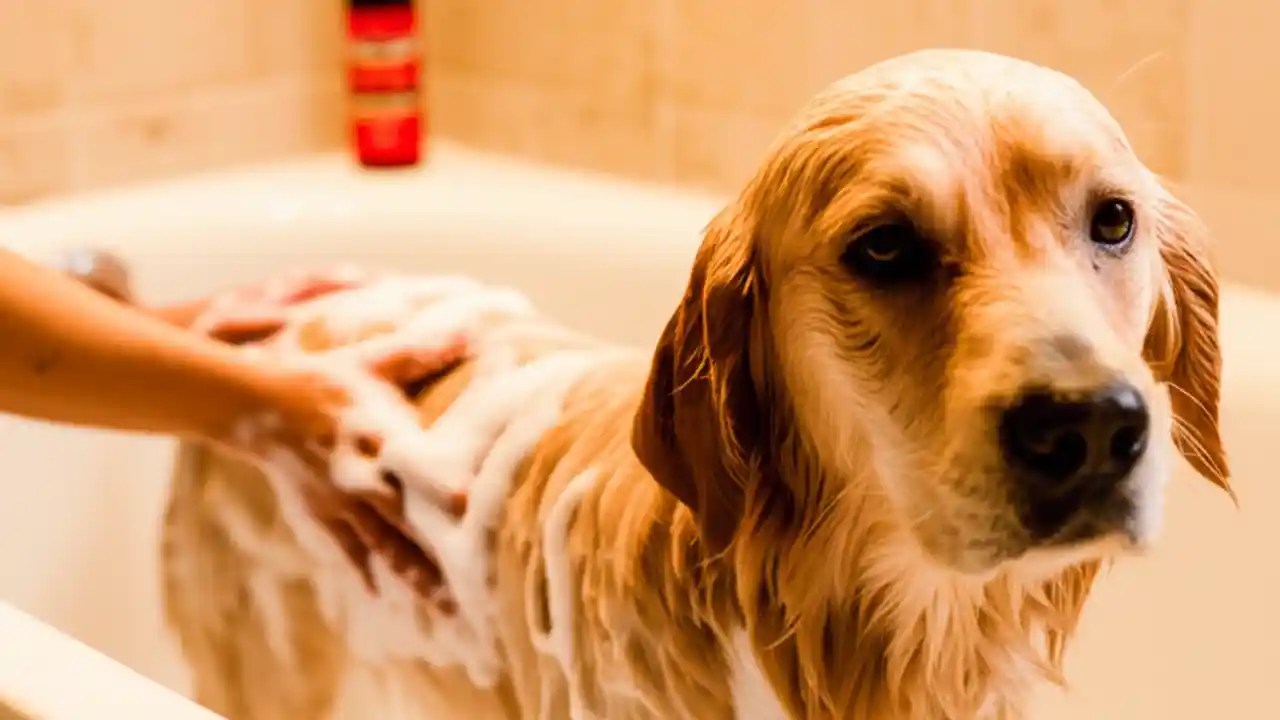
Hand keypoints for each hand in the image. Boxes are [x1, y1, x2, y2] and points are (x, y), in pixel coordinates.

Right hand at [235, 341, 465, 602]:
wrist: (257, 409)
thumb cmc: (323, 380)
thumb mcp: (370, 361)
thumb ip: (421, 351)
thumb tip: (472, 329)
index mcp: (375, 437)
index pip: (410, 461)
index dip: (437, 481)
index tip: (466, 501)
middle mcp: (359, 478)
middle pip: (403, 522)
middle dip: (438, 555)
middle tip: (477, 585)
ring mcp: (340, 505)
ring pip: (385, 550)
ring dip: (418, 581)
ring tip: (454, 612)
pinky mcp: (325, 520)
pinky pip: (354, 557)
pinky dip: (378, 580)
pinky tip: (399, 607)